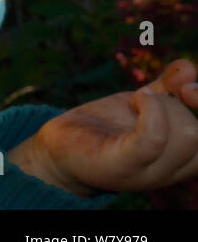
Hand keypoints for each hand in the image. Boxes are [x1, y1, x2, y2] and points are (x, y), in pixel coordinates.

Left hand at [11, 59, 197, 196]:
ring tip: (134, 103)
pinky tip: (136, 100)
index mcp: (181, 158)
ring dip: (160, 104)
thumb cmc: (103, 126)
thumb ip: (168, 87)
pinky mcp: (121, 167)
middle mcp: (170, 171)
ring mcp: (148, 173)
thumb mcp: (142, 102)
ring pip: (186, 134)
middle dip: (177, 104)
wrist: (58, 148)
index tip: (188, 90)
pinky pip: (153, 140)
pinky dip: (151, 112)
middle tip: (145, 97)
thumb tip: (190, 68)